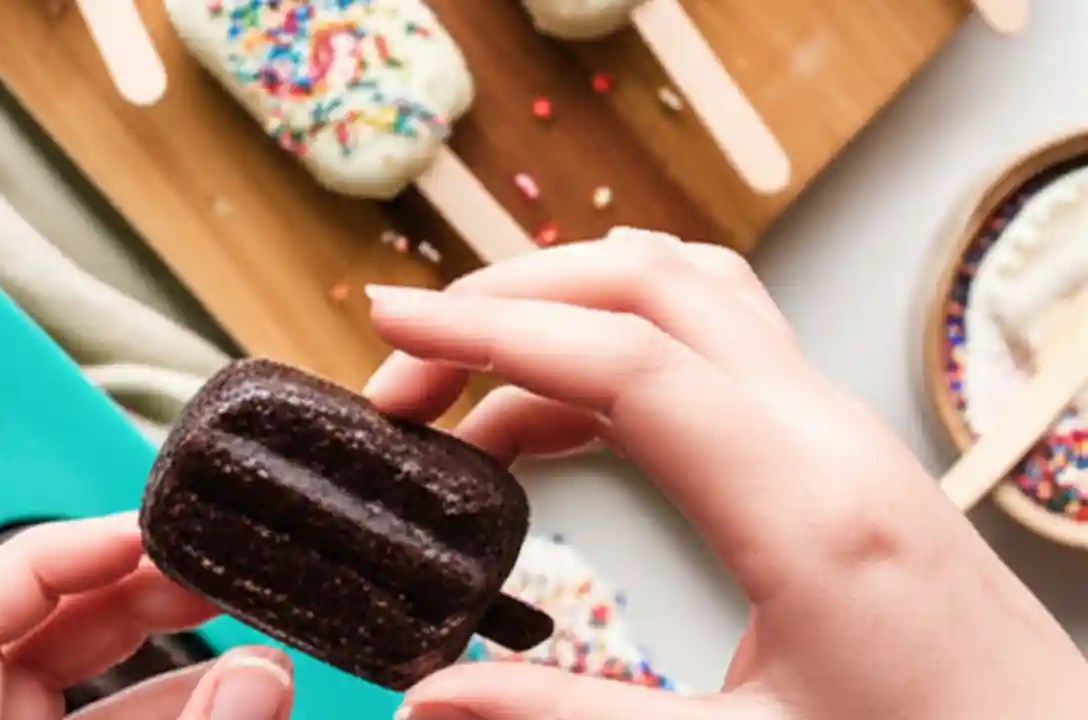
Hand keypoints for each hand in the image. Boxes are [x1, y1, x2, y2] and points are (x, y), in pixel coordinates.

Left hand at [0, 514, 293, 719]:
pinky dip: (181, 701)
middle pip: (37, 634)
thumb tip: (259, 675)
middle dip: (136, 589)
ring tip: (257, 642)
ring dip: (178, 648)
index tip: (142, 535)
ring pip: (90, 682)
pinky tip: (241, 692)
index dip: (51, 557)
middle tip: (213, 567)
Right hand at [363, 229, 1087, 719]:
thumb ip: (566, 717)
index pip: (622, 359)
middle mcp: (822, 431)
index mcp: (806, 503)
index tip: (391, 325)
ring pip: (678, 293)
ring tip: (464, 381)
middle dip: (507, 304)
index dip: (490, 332)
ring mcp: (829, 423)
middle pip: (646, 285)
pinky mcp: (822, 441)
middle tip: (407, 371)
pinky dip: (603, 353)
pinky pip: (702, 344)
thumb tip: (429, 703)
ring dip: (560, 310)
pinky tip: (549, 421)